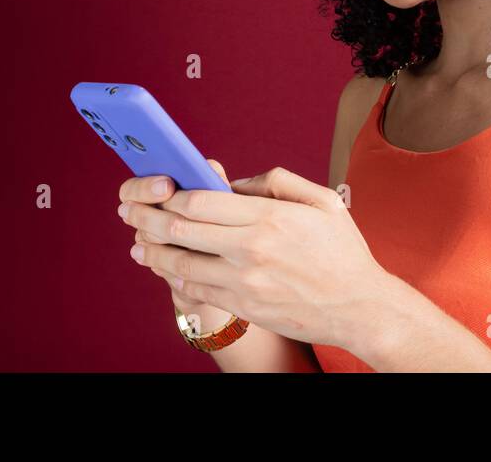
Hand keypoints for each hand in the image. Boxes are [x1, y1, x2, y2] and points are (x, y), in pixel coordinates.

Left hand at [124, 165, 391, 348]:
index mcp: (269, 218)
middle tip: (130, 210)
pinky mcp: (243, 306)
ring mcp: (245, 282)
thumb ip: (278, 182)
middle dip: (148, 217)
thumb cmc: (343, 251)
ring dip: (152, 250)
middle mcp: (251, 250)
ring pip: (180, 263)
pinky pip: (196, 290)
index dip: (171, 194)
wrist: (360, 307)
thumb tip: (237, 183)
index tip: (159, 188)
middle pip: (181, 230)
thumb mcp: (322, 201)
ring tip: (136, 241)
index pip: (201, 201)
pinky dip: (174, 277)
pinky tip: (165, 267)